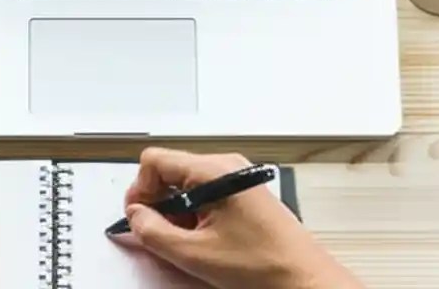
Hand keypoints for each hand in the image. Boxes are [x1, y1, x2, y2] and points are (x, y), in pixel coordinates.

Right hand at [118, 148, 362, 288]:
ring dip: (176, 212)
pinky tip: (201, 239)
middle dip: (157, 203)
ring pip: (187, 184)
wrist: (303, 277)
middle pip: (170, 171)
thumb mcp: (194, 253)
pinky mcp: (244, 192)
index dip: (139, 190)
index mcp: (213, 171)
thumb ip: (153, 232)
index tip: (137, 216)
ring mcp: (237, 177)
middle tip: (156, 234)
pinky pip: (207, 193)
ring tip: (184, 242)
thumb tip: (135, 217)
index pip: (155, 161)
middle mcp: (226, 166)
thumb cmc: (264, 264)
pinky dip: (195, 214)